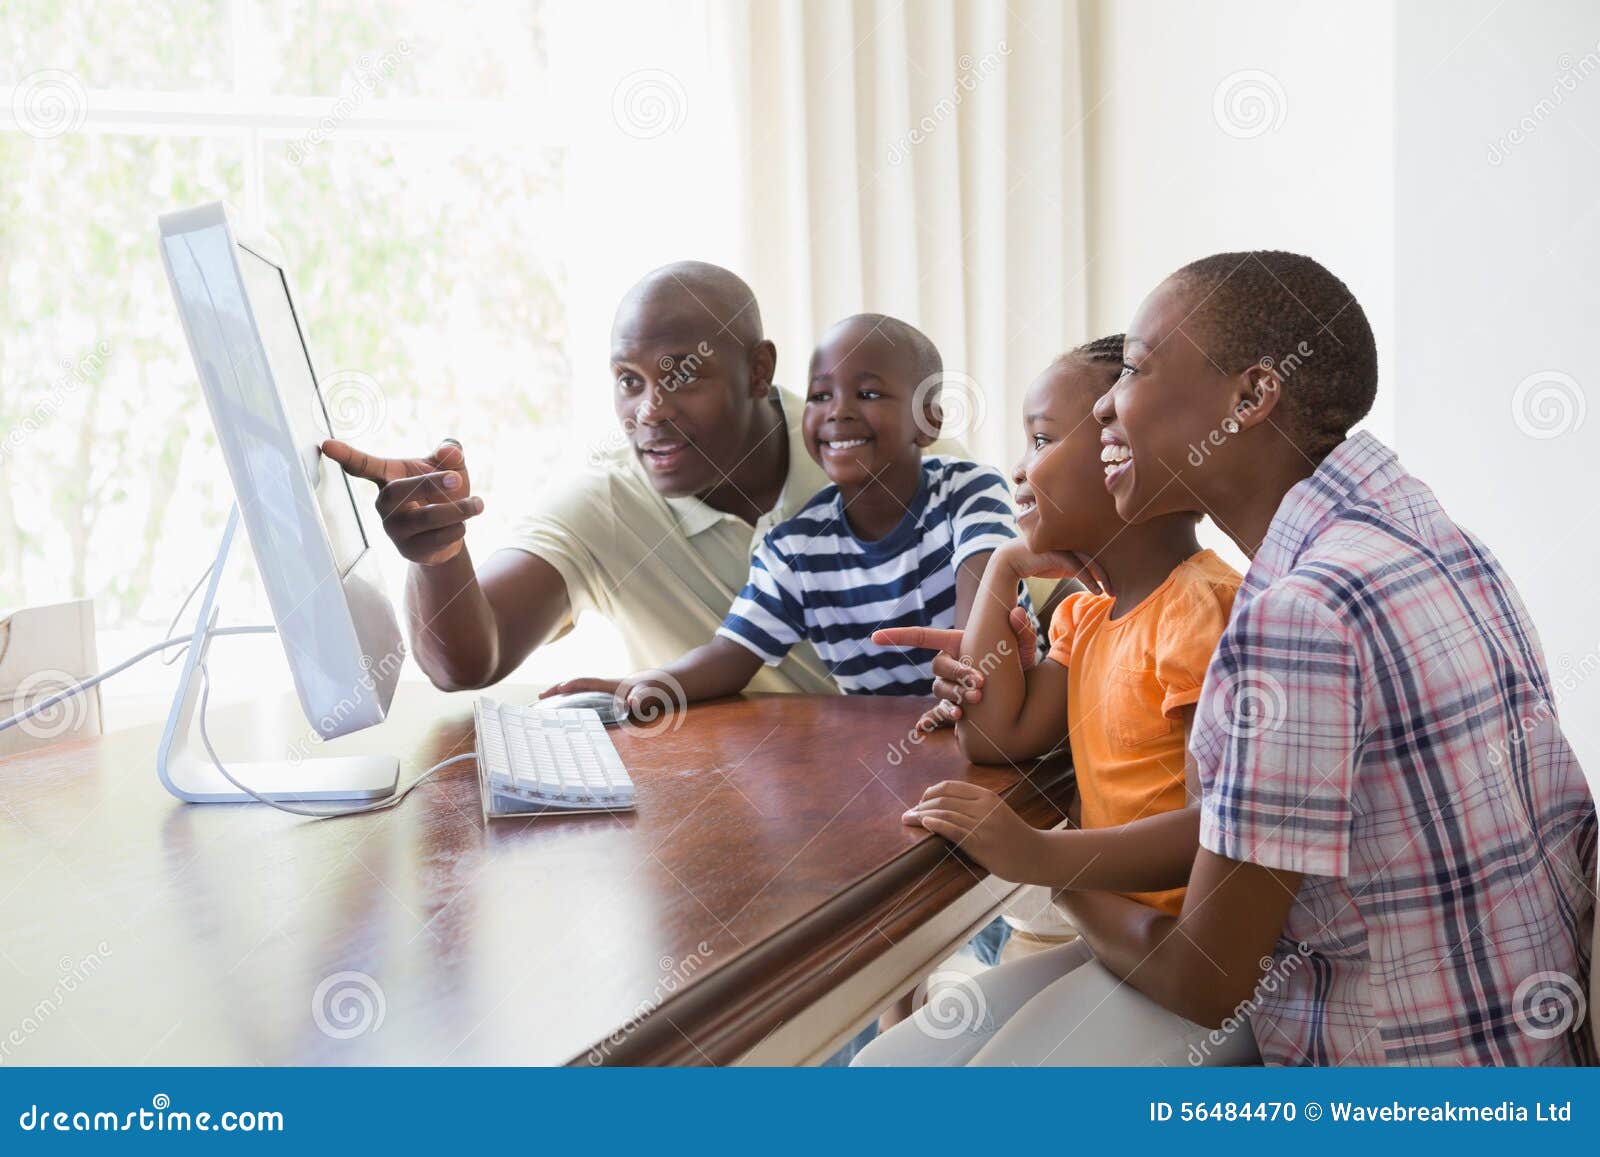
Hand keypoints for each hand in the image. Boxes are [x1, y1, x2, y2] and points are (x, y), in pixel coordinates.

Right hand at [322, 437, 481, 565]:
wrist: (454, 529)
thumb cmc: (445, 491)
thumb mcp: (451, 467)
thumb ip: (450, 453)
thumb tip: (450, 450)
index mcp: (388, 478)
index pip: (364, 466)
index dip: (347, 456)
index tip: (326, 445)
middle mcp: (384, 504)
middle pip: (400, 491)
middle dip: (432, 483)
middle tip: (459, 477)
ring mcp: (394, 529)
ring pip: (426, 518)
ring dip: (459, 509)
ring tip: (479, 503)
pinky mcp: (409, 551)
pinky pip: (440, 537)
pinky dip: (459, 528)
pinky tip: (460, 526)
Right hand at [540, 674, 677, 718]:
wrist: (676, 682)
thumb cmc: (663, 686)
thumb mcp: (653, 692)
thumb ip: (643, 697)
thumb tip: (632, 703)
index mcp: (613, 684)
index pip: (587, 682)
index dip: (571, 685)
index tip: (555, 690)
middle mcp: (609, 686)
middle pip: (579, 685)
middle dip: (558, 690)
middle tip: (539, 698)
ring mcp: (613, 692)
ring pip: (584, 692)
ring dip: (567, 697)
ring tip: (549, 705)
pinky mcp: (617, 698)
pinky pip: (593, 699)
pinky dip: (579, 702)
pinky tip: (575, 713)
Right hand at [874, 604, 1036, 722]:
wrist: (1026, 695)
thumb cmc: (1020, 666)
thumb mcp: (1023, 647)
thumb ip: (1021, 629)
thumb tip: (1015, 613)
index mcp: (958, 644)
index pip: (924, 637)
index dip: (898, 636)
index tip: (874, 638)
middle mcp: (950, 665)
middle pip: (938, 667)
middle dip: (956, 675)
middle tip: (979, 684)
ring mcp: (951, 688)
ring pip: (940, 691)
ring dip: (953, 697)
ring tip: (972, 704)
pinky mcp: (957, 708)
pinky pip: (937, 715)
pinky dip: (930, 721)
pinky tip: (922, 729)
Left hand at [902, 780, 1047, 882]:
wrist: (1035, 855)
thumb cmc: (1013, 836)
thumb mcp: (995, 812)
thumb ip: (974, 805)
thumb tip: (942, 806)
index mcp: (986, 796)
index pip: (949, 787)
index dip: (929, 793)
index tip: (919, 803)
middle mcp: (984, 806)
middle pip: (942, 800)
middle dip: (920, 806)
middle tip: (907, 815)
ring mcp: (982, 825)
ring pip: (944, 813)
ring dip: (921, 816)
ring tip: (908, 820)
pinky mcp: (981, 843)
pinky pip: (953, 829)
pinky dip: (935, 824)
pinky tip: (925, 823)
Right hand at [997, 540, 1111, 595]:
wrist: (1011, 559)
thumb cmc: (1037, 562)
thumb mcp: (1061, 566)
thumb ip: (1076, 568)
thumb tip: (1094, 578)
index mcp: (1075, 540)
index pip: (1098, 553)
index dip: (1108, 569)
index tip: (1114, 585)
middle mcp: (1072, 539)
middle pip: (1098, 555)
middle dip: (1109, 574)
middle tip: (1116, 591)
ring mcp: (1064, 543)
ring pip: (1090, 560)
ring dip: (1102, 578)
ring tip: (1109, 593)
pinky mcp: (1056, 551)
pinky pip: (1077, 566)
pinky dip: (1089, 579)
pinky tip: (1096, 591)